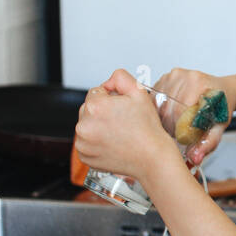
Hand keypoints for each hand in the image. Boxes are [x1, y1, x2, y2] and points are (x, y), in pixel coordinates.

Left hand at [75, 68, 176, 183]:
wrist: (152, 158)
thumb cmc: (148, 130)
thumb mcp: (139, 92)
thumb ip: (120, 77)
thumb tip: (108, 82)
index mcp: (95, 106)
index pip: (96, 92)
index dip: (111, 98)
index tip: (122, 109)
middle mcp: (84, 125)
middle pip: (88, 108)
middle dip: (102, 111)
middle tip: (122, 121)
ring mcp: (83, 143)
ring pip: (86, 125)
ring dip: (98, 126)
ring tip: (118, 133)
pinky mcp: (84, 156)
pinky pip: (86, 142)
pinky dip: (96, 142)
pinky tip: (112, 143)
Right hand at [153, 67, 235, 165]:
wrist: (225, 90)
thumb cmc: (221, 107)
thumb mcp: (219, 127)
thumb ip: (207, 143)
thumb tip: (195, 158)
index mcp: (200, 85)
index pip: (178, 112)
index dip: (178, 130)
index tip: (183, 139)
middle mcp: (186, 76)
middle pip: (166, 109)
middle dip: (170, 126)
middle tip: (179, 134)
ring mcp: (175, 74)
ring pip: (158, 104)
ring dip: (163, 119)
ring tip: (176, 124)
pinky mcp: (167, 76)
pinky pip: (155, 98)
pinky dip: (160, 110)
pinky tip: (170, 114)